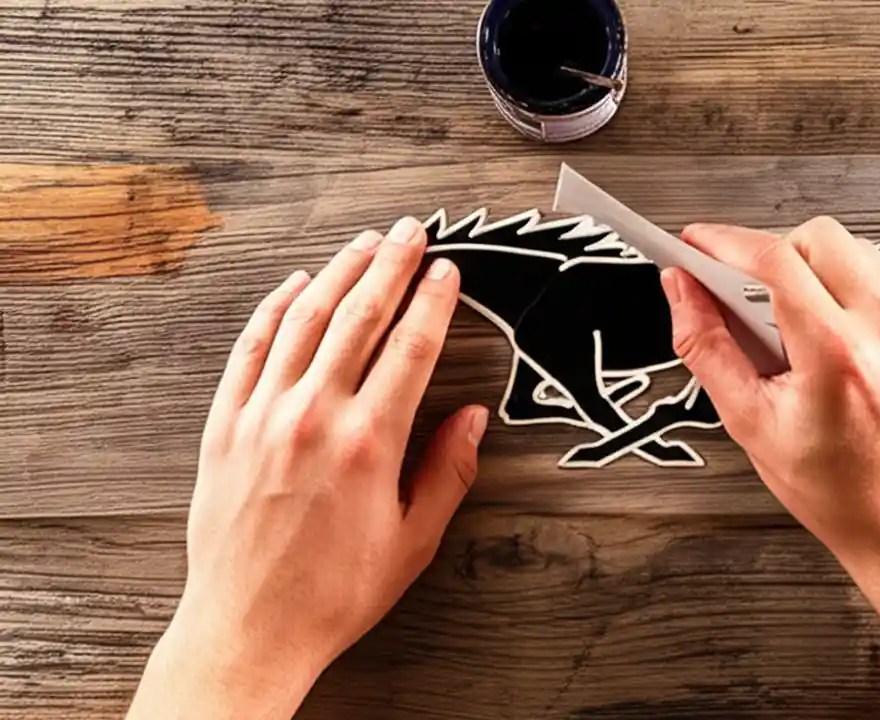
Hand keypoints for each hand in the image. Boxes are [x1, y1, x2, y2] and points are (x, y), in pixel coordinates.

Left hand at [130, 217, 488, 718]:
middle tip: (412, 232)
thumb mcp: (413, 540)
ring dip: (338, 273)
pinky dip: (273, 309)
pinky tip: (294, 286)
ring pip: (304, 319)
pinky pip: (250, 349)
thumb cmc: (334, 594)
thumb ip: (448, 471)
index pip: (410, 347)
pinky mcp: (225, 427)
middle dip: (391, 265)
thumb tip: (472, 418)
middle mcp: (313, 416)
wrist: (250, 628)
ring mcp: (262, 416)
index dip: (434, 301)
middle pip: (359, 316)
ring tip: (364, 244)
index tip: (447, 272)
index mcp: (368, 443)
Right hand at [662, 218, 879, 567]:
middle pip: (815, 238)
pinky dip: (849, 291)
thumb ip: (707, 347)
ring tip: (796, 329)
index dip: (724, 242)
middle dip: (771, 255)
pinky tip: (836, 338)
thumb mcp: (752, 424)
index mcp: (839, 354)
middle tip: (748, 297)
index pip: (773, 260)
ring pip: (853, 249)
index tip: (698, 242)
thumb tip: (681, 294)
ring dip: (812, 271)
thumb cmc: (843, 492)